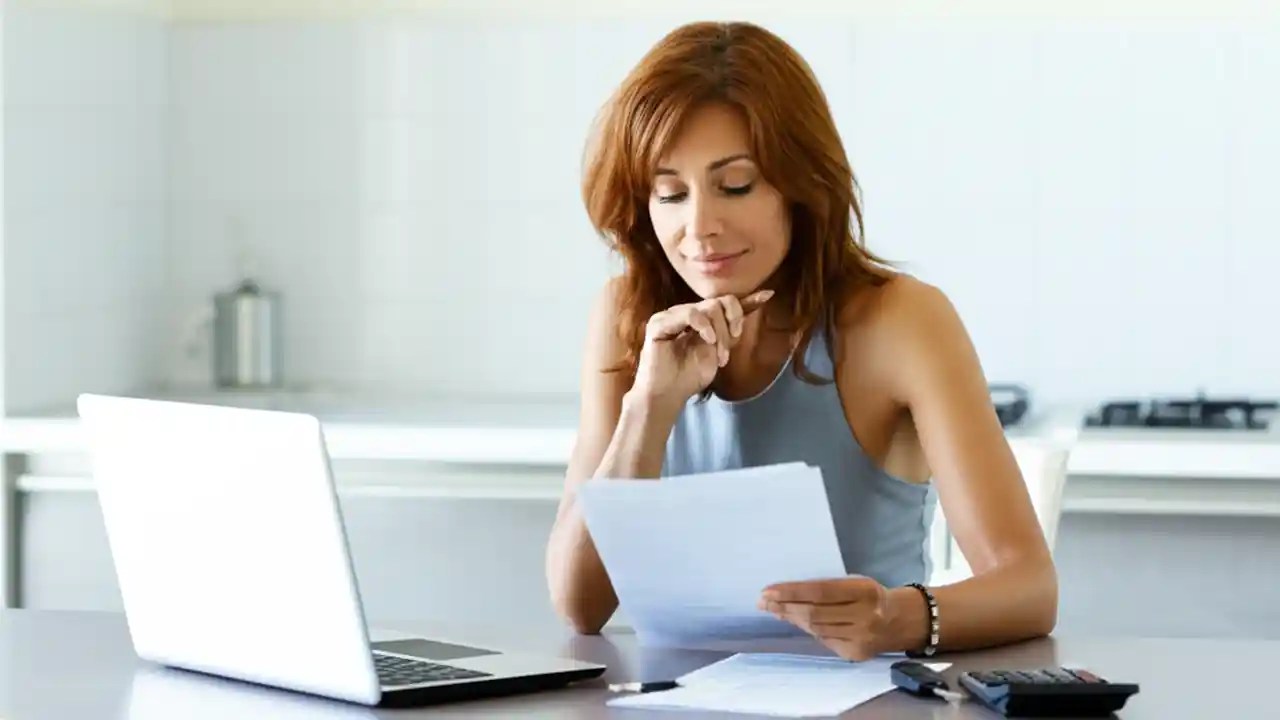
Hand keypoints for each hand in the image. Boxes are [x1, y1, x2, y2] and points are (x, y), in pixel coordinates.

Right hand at [632, 289, 772, 406]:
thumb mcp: (717, 354)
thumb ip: (728, 334)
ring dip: (720, 332)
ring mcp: (671, 316)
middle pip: (719, 303)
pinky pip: (689, 313)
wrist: (667, 395)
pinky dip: (704, 325)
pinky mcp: (659, 323)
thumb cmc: (688, 377)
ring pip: (708, 307)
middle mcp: (685, 313)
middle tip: (726, 354)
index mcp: (699, 319)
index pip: (723, 303)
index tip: (768, 295)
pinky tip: (708, 340)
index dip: (746, 300)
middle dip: (731, 326)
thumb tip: (745, 316)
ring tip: (718, 355)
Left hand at [758, 576, 892, 660]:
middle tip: (763, 601)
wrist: (899, 621)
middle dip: (785, 607)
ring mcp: (860, 638)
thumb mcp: (854, 583)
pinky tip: (794, 620)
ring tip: (774, 609)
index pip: (820, 591)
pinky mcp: (855, 654)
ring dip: (791, 618)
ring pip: (816, 629)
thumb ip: (825, 588)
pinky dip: (807, 629)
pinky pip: (824, 640)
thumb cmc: (869, 596)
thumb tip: (785, 594)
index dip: (792, 592)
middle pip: (815, 613)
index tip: (768, 590)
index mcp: (864, 591)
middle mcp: (864, 616)